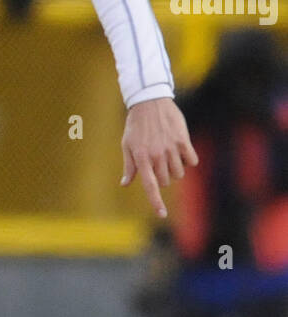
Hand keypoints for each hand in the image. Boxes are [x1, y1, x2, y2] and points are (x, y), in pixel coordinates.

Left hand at [120, 96, 197, 218]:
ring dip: (175, 168)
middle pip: (166, 182)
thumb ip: (129, 166)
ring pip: (179, 173)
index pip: (150, 186)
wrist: (150, 102)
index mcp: (141, 159)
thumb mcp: (127, 145)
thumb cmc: (136, 125)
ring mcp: (171, 148)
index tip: (162, 215)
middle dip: (163, 177)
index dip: (156, 202)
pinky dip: (188, 159)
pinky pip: (192, 161)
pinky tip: (180, 149)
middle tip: (158, 161)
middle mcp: (157, 156)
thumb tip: (125, 183)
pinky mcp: (183, 141)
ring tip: (168, 153)